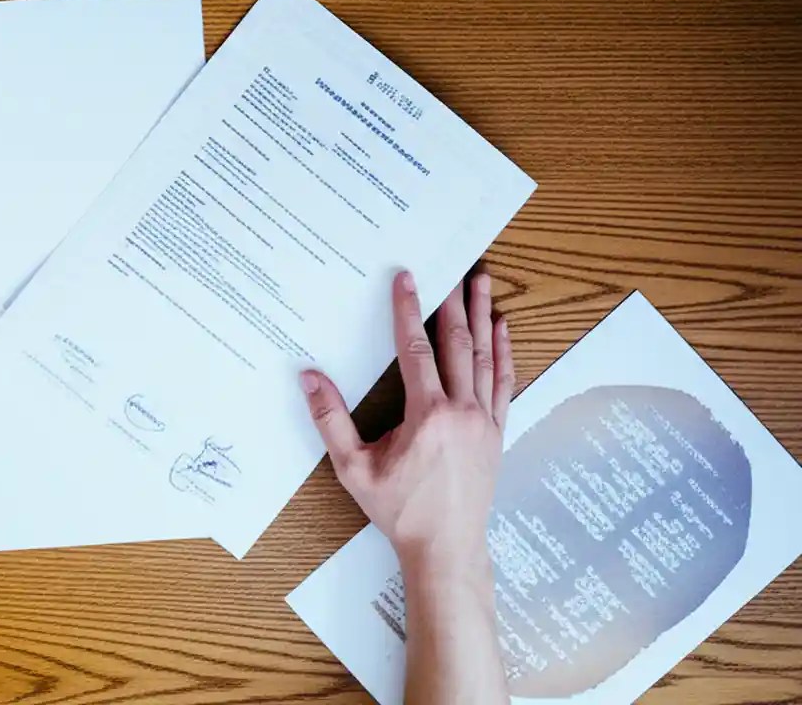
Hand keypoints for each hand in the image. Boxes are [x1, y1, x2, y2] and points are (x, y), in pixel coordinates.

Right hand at [300, 270, 512, 576]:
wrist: (445, 546)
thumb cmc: (399, 510)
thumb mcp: (353, 467)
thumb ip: (330, 420)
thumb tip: (309, 379)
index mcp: (428, 415)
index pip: (416, 350)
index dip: (409, 311)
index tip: (408, 279)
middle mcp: (462, 411)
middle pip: (458, 344)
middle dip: (453, 303)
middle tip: (453, 268)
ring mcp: (485, 421)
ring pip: (485, 357)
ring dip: (483, 317)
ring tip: (482, 281)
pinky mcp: (497, 432)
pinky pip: (504, 383)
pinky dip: (503, 353)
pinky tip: (503, 330)